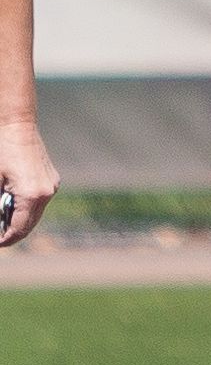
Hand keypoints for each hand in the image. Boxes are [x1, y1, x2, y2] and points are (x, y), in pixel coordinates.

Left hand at [0, 117, 56, 246]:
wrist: (16, 124)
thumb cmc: (1, 150)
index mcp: (31, 196)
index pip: (19, 228)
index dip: (6, 239)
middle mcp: (46, 193)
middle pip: (30, 224)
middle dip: (13, 233)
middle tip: (0, 237)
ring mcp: (51, 185)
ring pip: (35, 213)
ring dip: (20, 220)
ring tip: (4, 222)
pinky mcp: (51, 178)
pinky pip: (39, 200)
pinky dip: (26, 207)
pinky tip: (12, 205)